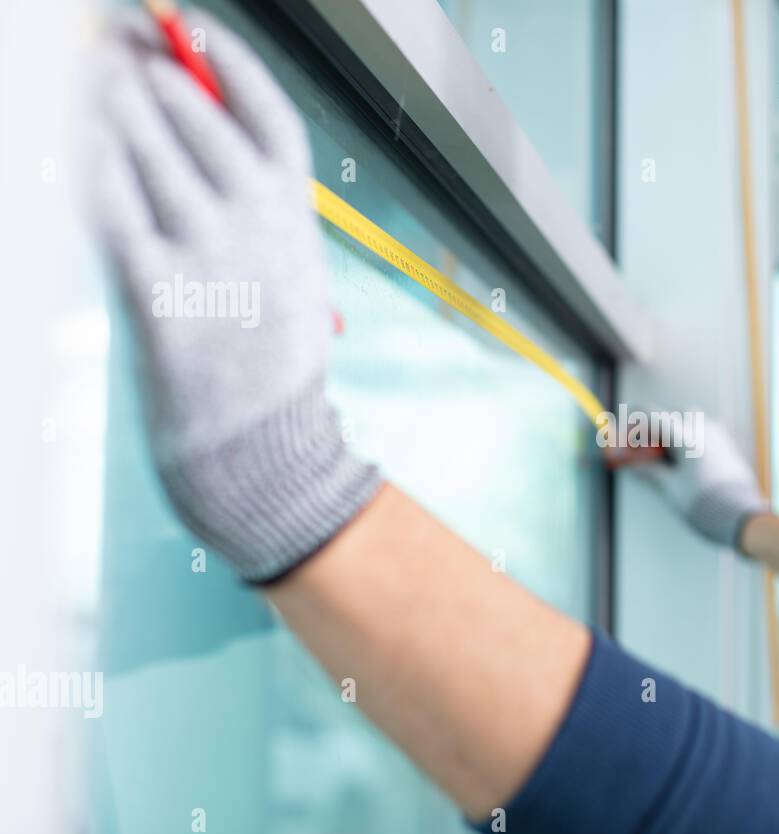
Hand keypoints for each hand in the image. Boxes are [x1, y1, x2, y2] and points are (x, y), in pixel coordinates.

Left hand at [91, 8, 379, 582]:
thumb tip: (198, 127)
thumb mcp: (293, 272)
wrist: (258, 445)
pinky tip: (79, 136)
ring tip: (95, 75)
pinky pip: (112, 204)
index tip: (194, 28)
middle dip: (152, 68)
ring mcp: (207, 258)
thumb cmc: (272, 358)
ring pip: (148, 149)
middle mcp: (257, 228)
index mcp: (298, 220)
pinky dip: (91, 159)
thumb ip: (260, 205)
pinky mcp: (156, 291)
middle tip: (119, 42)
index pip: (266, 116)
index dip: (229, 62)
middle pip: (197, 118)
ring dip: (114, 100)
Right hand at [631, 411, 767, 547]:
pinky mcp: (725, 442)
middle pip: (666, 415)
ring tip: (659, 457)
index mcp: (684, 435)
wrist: (741, 515)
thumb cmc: (704, 503)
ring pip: (684, 421)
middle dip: (649, 430)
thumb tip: (634, 465)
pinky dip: (684, 438)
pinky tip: (679, 459)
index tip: (622, 438)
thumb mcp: (670, 487)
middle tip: (638, 450)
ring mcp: (716, 432)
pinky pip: (699, 430)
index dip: (631, 424)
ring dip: (668, 433)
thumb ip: (649, 471)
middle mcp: (702, 427)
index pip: (649, 414)